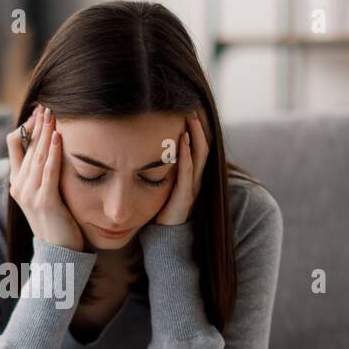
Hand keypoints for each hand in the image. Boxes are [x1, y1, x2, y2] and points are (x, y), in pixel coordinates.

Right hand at [6, 103, 84, 252]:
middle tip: (47, 107)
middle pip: (27, 148)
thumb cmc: (56, 220)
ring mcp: (30, 195)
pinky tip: (59, 138)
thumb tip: (51, 148)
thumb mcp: (45, 192)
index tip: (38, 114)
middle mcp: (20, 187)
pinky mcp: (45, 202)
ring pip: (37, 156)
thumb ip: (43, 173)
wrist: (58, 251)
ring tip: (52, 115)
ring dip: (45, 134)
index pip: (14, 146)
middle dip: (38, 126)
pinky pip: (49, 172)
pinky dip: (54, 153)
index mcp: (17, 182)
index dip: (25, 128)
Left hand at [152, 110, 209, 226]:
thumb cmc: (161, 213)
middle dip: (198, 128)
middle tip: (191, 108)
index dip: (196, 131)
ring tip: (190, 118)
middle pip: (202, 148)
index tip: (188, 112)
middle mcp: (196, 180)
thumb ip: (162, 172)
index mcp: (192, 178)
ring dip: (195, 136)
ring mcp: (192, 187)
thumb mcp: (163, 187)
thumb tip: (145, 152)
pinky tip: (182, 140)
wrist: (165, 240)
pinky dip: (185, 154)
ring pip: (199, 156)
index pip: (198, 149)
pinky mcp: (185, 196)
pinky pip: (188, 171)